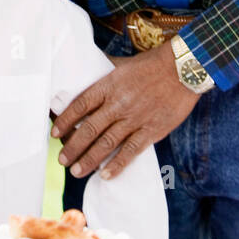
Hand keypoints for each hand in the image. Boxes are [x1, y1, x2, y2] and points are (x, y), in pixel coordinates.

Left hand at [51, 42, 199, 180]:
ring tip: (76, 171)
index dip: (65, 120)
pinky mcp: (151, 130)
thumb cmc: (152, 65)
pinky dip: (117, 165)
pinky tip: (105, 175)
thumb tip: (87, 66)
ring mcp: (135, 119)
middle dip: (73, 147)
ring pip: (106, 143)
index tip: (55, 133)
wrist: (183, 69)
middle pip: (89, 129)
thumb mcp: (123, 64)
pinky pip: (130, 151)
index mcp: (109, 85)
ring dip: (89, 159)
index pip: (80, 105)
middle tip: (62, 160)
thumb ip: (104, 69)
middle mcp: (118, 103)